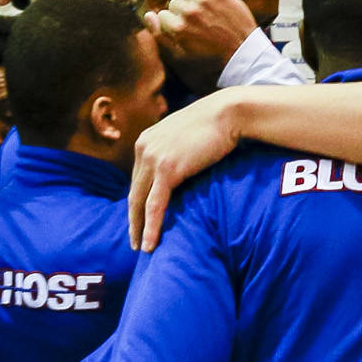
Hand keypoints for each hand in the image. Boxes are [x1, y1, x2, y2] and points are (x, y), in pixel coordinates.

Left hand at [128, 96, 244, 249]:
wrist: (228, 113)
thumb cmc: (216, 124)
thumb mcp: (186, 136)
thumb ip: (175, 152)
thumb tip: (180, 170)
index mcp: (146, 140)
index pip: (138, 178)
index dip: (138, 201)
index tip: (139, 219)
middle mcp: (144, 148)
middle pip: (134, 192)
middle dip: (134, 219)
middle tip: (136, 240)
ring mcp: (153, 158)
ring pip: (140, 202)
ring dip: (139, 228)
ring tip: (142, 247)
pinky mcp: (167, 169)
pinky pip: (155, 205)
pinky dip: (151, 226)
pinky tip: (151, 243)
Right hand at [145, 0, 260, 61]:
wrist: (243, 54)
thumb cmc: (211, 61)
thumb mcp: (181, 58)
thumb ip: (160, 36)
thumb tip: (148, 15)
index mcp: (178, 28)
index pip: (162, 15)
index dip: (171, 24)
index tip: (182, 32)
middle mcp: (190, 11)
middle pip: (174, 3)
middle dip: (181, 12)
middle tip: (196, 26)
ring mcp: (206, 0)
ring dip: (193, 3)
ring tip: (206, 18)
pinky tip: (217, 13)